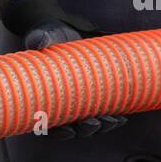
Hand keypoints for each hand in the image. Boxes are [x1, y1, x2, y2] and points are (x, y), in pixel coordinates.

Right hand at [23, 20, 128, 138]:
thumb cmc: (54, 35)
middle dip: (85, 130)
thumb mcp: (48, 34)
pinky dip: (113, 117)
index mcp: (45, 94)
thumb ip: (41, 38)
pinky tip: (122, 117)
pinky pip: (103, 112)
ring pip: (90, 124)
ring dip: (102, 126)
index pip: (48, 123)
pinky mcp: (95, 94)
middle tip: (93, 124)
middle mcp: (62, 102)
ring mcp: (80, 100)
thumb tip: (38, 42)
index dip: (58, 132)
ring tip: (113, 121)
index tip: (69, 130)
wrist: (71, 29)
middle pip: (72, 127)